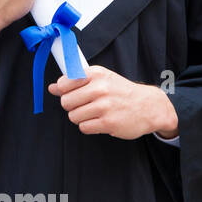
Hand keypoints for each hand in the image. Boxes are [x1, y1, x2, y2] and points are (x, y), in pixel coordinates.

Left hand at [49, 65, 178, 139]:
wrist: (149, 106)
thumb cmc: (121, 91)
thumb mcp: (100, 79)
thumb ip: (75, 82)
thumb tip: (52, 88)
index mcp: (96, 74)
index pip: (64, 83)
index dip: (64, 91)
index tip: (72, 92)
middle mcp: (100, 88)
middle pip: (65, 102)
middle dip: (72, 106)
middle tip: (84, 105)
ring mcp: (105, 106)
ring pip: (73, 116)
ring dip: (80, 117)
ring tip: (93, 113)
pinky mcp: (108, 123)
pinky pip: (84, 127)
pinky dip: (89, 126)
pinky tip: (99, 121)